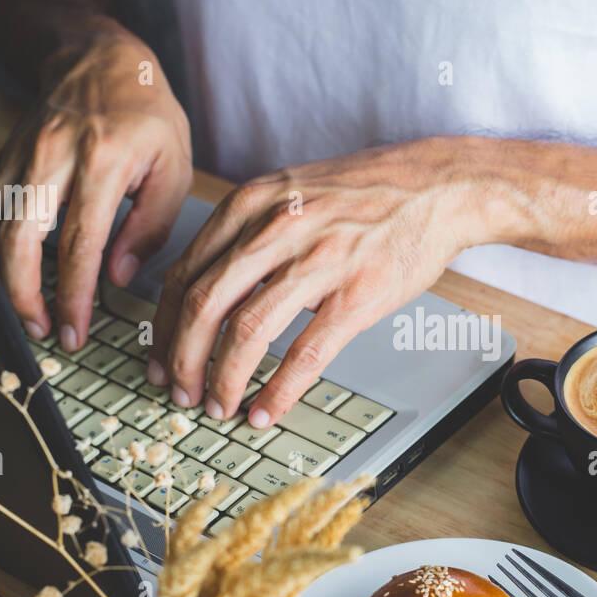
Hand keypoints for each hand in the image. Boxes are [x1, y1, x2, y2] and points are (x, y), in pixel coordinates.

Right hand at [0, 31, 191, 348]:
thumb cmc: (145, 115)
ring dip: (0, 277)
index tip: (75, 331)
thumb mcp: (174, 166)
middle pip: (19, 239)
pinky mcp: (2, 158)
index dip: (74, 295)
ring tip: (26, 311)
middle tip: (43, 331)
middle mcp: (53, 156)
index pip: (81, 242)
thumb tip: (118, 277)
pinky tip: (7, 273)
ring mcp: (20, 155)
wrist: (99, 60)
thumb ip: (151, 226)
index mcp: (104, 160)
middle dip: (25, 296)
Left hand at [149, 137, 495, 426]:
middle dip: (183, 360)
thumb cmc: (365, 194)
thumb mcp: (290, 193)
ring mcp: (318, 262)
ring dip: (224, 379)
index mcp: (252, 204)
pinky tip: (267, 409)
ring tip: (220, 405)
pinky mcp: (356, 295)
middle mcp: (277, 229)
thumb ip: (247, 232)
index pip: (186, 273)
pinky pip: (305, 354)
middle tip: (180, 392)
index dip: (165, 327)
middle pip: (204, 306)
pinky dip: (279, 390)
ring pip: (247, 332)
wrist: (435, 187)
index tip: (161, 358)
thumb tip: (205, 289)